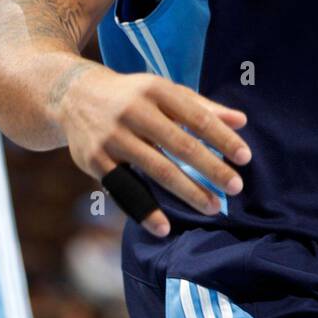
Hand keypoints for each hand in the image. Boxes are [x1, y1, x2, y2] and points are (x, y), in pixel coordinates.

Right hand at [58, 64, 250, 236]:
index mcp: (155, 90)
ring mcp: (112, 137)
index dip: (222, 139)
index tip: (245, 158)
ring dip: (187, 191)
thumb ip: (202, 107)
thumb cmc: (132, 95)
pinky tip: (164, 227)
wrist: (72, 94)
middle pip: (179, 145)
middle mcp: (133, 112)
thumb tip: (241, 122)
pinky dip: (144, 210)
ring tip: (212, 207)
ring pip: (156, 169)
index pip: (197, 118)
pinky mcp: (94, 160)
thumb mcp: (164, 91)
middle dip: (210, 168)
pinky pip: (124, 189)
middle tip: (235, 187)